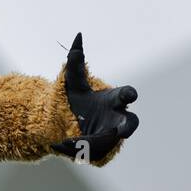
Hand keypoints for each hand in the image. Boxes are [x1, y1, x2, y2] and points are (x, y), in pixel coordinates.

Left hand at [51, 33, 138, 163]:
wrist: (65, 123)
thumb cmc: (77, 99)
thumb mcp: (72, 83)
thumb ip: (75, 63)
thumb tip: (77, 36)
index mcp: (113, 100)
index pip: (126, 95)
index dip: (129, 95)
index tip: (130, 95)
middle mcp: (117, 119)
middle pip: (130, 124)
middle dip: (127, 128)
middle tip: (121, 131)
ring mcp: (111, 137)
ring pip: (105, 142)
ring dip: (87, 141)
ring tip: (66, 140)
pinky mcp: (102, 151)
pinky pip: (93, 153)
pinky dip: (76, 150)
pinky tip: (59, 145)